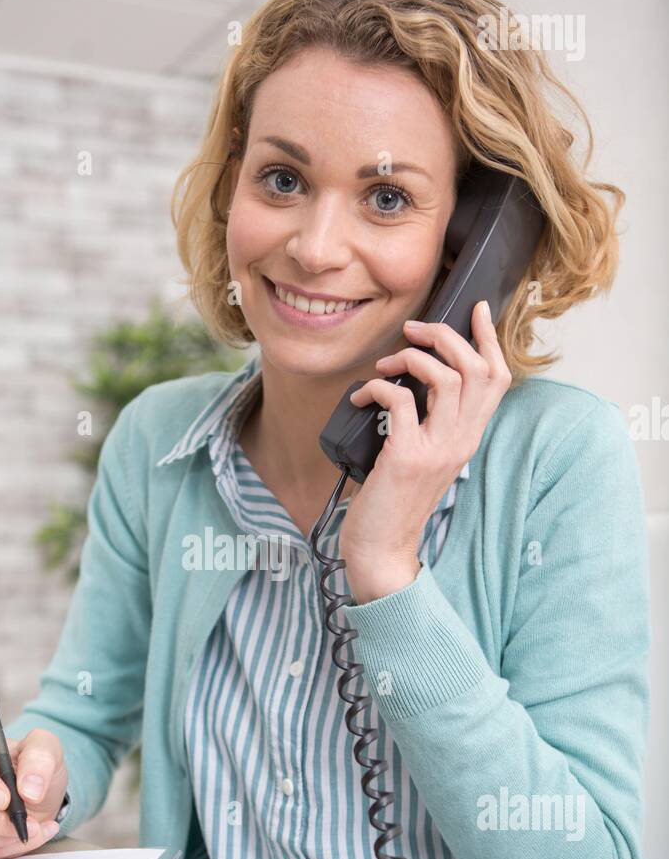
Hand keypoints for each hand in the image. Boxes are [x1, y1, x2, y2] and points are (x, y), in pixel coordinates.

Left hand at [338, 300, 511, 602]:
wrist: (381, 549)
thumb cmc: (393, 501)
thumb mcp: (423, 457)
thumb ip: (430, 424)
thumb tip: (412, 382)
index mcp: (468, 438)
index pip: (497, 379)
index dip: (489, 339)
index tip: (476, 310)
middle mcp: (461, 441)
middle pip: (477, 368)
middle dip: (446, 336)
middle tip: (414, 329)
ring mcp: (437, 449)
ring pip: (446, 377)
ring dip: (412, 357)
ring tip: (386, 363)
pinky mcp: (407, 456)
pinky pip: (400, 400)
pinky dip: (377, 387)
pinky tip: (361, 395)